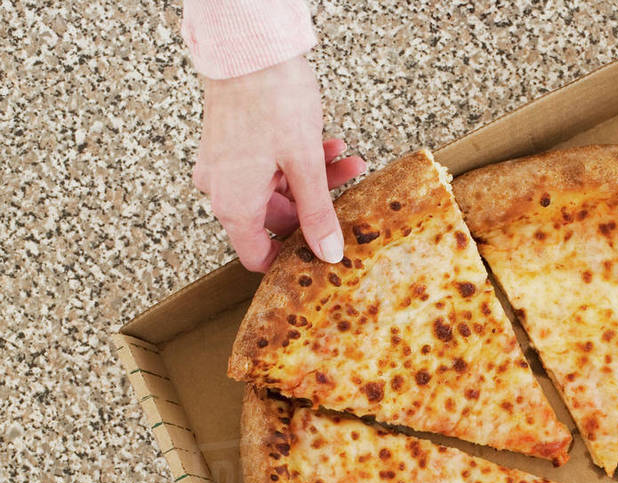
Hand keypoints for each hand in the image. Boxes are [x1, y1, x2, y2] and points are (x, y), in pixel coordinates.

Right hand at [193, 55, 366, 271]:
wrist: (247, 43)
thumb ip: (318, 213)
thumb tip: (328, 252)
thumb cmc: (270, 97)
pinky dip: (298, 161)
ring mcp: (225, 166)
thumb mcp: (304, 164)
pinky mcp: (233, 145)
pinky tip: (331, 148)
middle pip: (274, 219)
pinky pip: (268, 166)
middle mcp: (222, 189)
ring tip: (350, 165)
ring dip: (316, 180)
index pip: (256, 255)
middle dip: (316, 208)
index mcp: (234, 204)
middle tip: (351, 201)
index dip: (289, 260)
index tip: (319, 257)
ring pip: (277, 189)